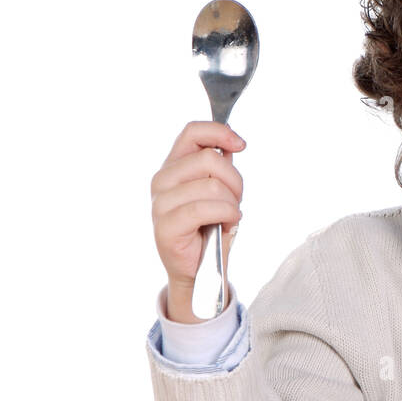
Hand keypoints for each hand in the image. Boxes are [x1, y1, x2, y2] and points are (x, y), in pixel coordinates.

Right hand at [151, 121, 244, 320]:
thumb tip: (232, 143)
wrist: (200, 268)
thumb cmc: (210, 227)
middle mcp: (162, 179)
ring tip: (229, 216)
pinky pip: (206, 209)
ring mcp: (160, 202)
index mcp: (174, 165)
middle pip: (209, 158)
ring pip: (211, 185)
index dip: (220, 132)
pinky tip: (227, 224)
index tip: (241, 145)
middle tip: (236, 200)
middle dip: (235, 180)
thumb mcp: (220, 190)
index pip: (193, 132)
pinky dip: (226, 215)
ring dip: (232, 202)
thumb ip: (220, 167)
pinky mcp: (166, 225)